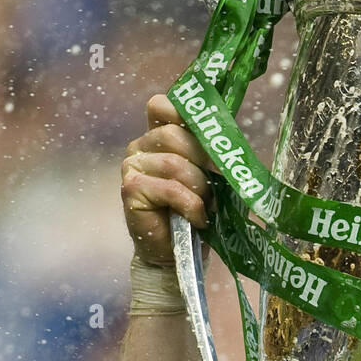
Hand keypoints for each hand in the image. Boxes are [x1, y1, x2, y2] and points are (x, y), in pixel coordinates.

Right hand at [121, 95, 214, 265]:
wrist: (177, 254)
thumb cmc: (194, 213)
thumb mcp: (208, 176)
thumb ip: (209, 152)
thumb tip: (229, 137)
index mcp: (157, 137)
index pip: (160, 106)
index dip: (182, 114)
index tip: (206, 136)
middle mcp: (140, 147)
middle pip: (174, 134)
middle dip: (203, 161)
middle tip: (215, 186)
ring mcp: (131, 167)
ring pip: (174, 163)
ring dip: (199, 189)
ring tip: (204, 207)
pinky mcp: (131, 190)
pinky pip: (170, 189)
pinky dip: (190, 205)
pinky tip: (196, 219)